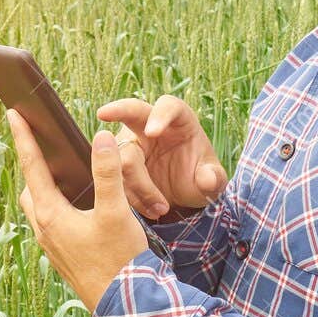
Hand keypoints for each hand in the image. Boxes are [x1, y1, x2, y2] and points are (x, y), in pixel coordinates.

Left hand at [7, 108, 148, 310]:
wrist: (126, 308)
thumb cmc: (120, 261)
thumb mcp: (116, 211)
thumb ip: (108, 172)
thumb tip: (101, 137)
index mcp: (51, 215)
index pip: (32, 166)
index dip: (23, 138)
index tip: (13, 113)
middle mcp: (45, 230)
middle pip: (30, 188)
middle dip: (33, 165)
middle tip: (40, 144)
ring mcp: (53, 247)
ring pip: (40, 209)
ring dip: (46, 188)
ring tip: (63, 173)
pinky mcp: (64, 258)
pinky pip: (52, 224)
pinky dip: (58, 207)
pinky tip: (79, 208)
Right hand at [94, 94, 227, 219]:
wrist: (184, 195)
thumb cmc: (200, 177)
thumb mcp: (213, 180)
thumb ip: (213, 178)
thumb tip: (207, 179)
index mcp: (179, 119)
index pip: (168, 106)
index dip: (159, 115)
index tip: (152, 131)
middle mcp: (150, 124)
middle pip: (131, 111)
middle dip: (117, 110)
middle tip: (103, 113)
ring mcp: (132, 142)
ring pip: (123, 158)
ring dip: (139, 186)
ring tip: (161, 208)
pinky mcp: (118, 162)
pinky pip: (116, 178)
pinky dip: (132, 197)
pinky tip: (150, 210)